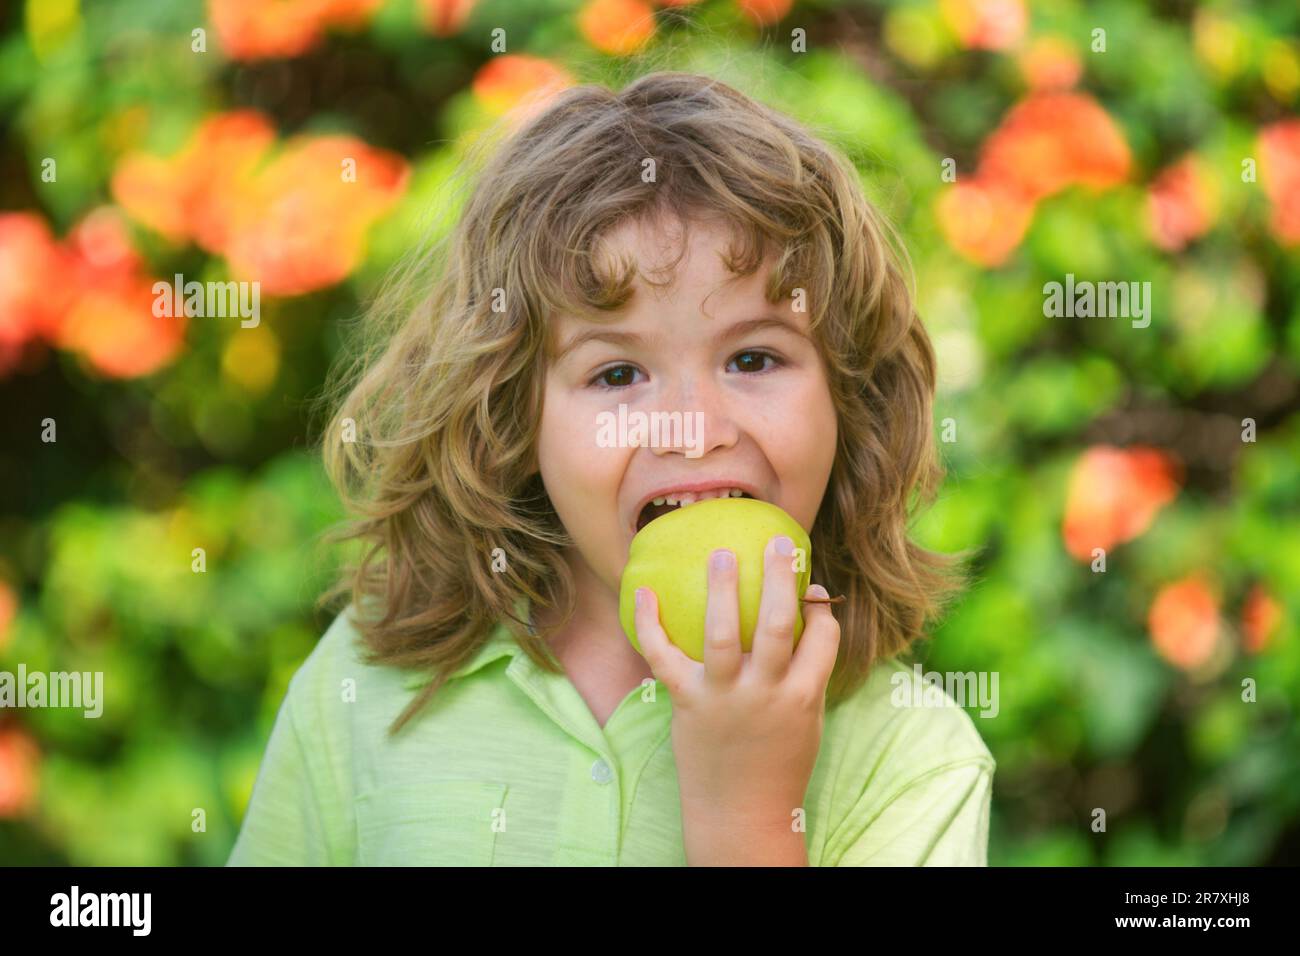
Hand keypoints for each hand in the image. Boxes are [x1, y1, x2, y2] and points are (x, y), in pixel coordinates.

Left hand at [632, 533, 840, 846]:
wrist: (740, 815)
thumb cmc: (778, 763)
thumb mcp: (807, 720)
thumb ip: (807, 672)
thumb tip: (806, 614)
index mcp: (803, 697)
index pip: (822, 639)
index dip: (820, 609)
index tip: (812, 588)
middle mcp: (765, 693)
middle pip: (775, 626)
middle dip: (778, 580)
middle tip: (776, 542)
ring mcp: (724, 698)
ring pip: (722, 634)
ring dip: (721, 591)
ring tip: (721, 554)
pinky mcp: (687, 703)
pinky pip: (664, 658)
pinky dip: (650, 624)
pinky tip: (643, 591)